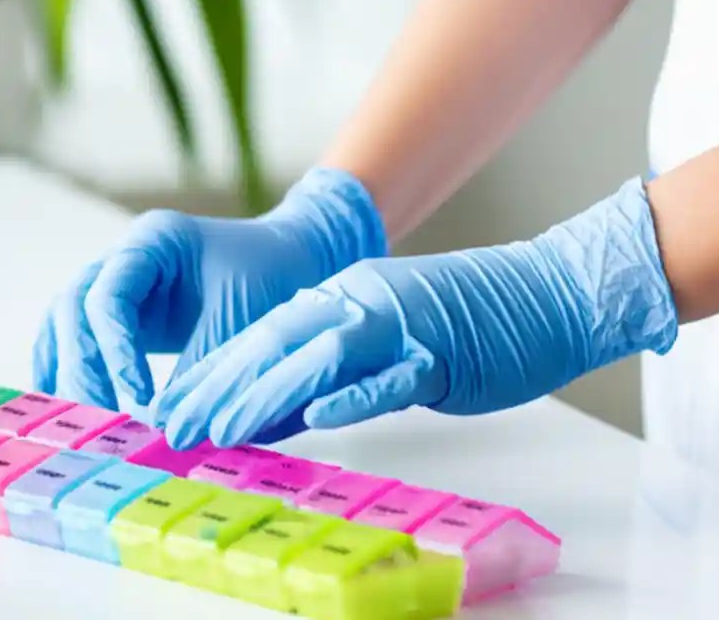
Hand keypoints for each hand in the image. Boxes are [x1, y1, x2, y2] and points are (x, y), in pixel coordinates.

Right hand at [32, 167, 386, 432]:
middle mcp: (121, 258)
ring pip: (63, 326)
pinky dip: (67, 373)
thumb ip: (196, 367)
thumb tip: (157, 425)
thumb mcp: (238, 320)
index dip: (114, 350)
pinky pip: (75, 341)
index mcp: (152, 240)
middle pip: (71, 310)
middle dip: (81, 368)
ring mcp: (114, 283)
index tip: (136, 397)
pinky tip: (67, 412)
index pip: (107, 296)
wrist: (291, 261)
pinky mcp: (119, 314)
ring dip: (66, 373)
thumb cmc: (271, 278)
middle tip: (101, 421)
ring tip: (79, 426)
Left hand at [152, 178, 678, 448]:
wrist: (547, 291)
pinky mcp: (440, 352)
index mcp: (343, 296)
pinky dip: (353, 395)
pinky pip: (390, 376)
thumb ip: (333, 368)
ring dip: (264, 392)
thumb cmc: (468, 321)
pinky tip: (317, 417)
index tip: (172, 406)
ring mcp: (399, 325)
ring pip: (318, 356)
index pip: (264, 336)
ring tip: (221, 427)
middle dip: (217, 386)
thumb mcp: (386, 339)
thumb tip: (280, 409)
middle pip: (274, 343)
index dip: (213, 372)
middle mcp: (359, 303)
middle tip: (173, 424)